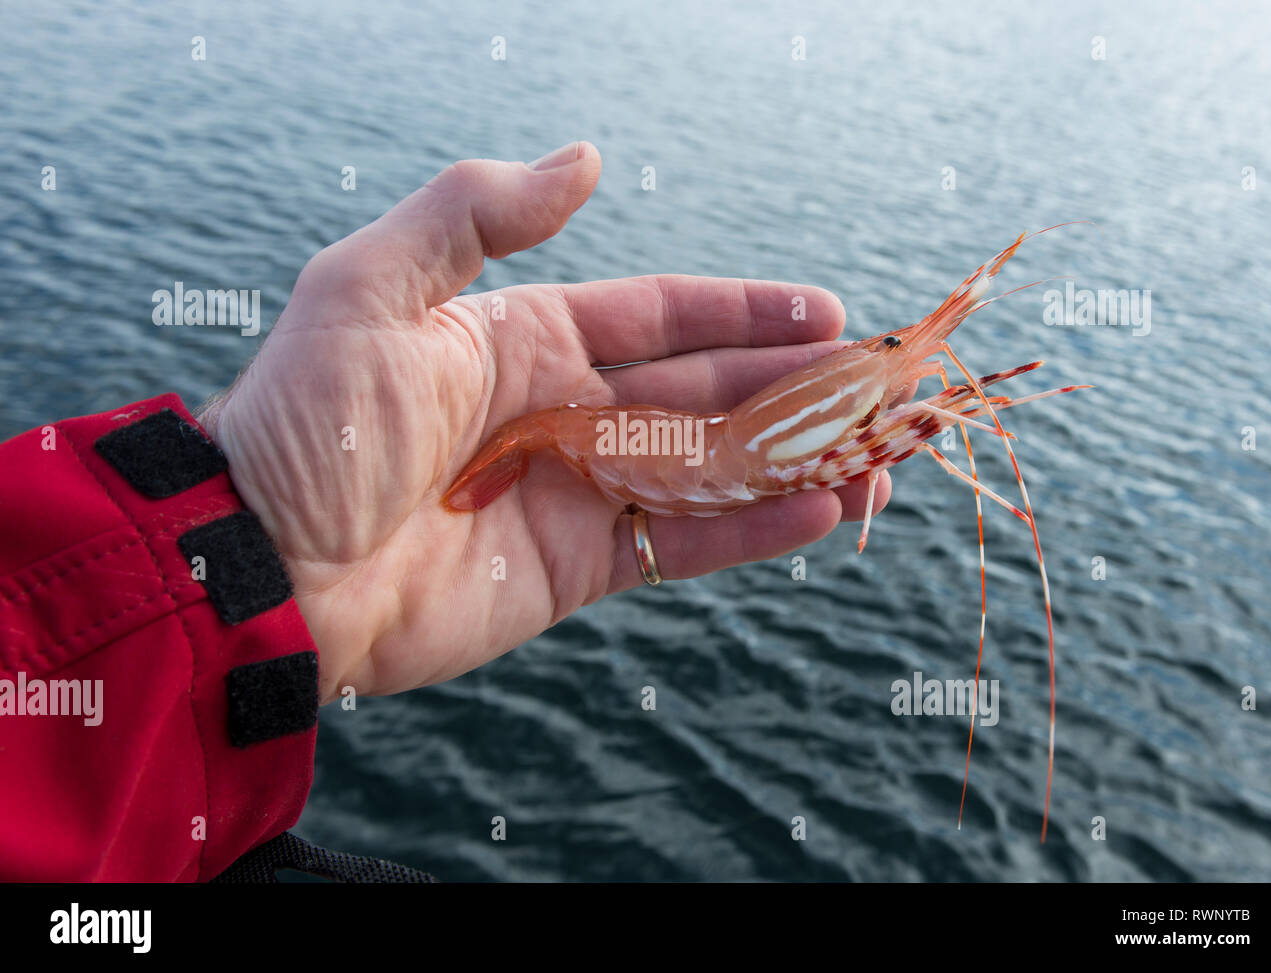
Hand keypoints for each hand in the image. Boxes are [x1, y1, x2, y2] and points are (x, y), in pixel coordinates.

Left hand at [199, 142, 891, 701]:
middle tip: (882, 381)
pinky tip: (824, 509)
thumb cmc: (313, 422)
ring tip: (882, 451)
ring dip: (798, 459)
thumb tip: (587, 161)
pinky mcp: (578, 569)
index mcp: (527, 337)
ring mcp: (577, 493)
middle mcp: (565, 411)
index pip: (663, 316)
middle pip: (705, 392)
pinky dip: (756, 530)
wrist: (266, 569)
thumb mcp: (374, 289)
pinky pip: (685, 543)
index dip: (745, 311)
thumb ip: (477, 214)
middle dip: (795, 386)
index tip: (826, 311)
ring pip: (711, 469)